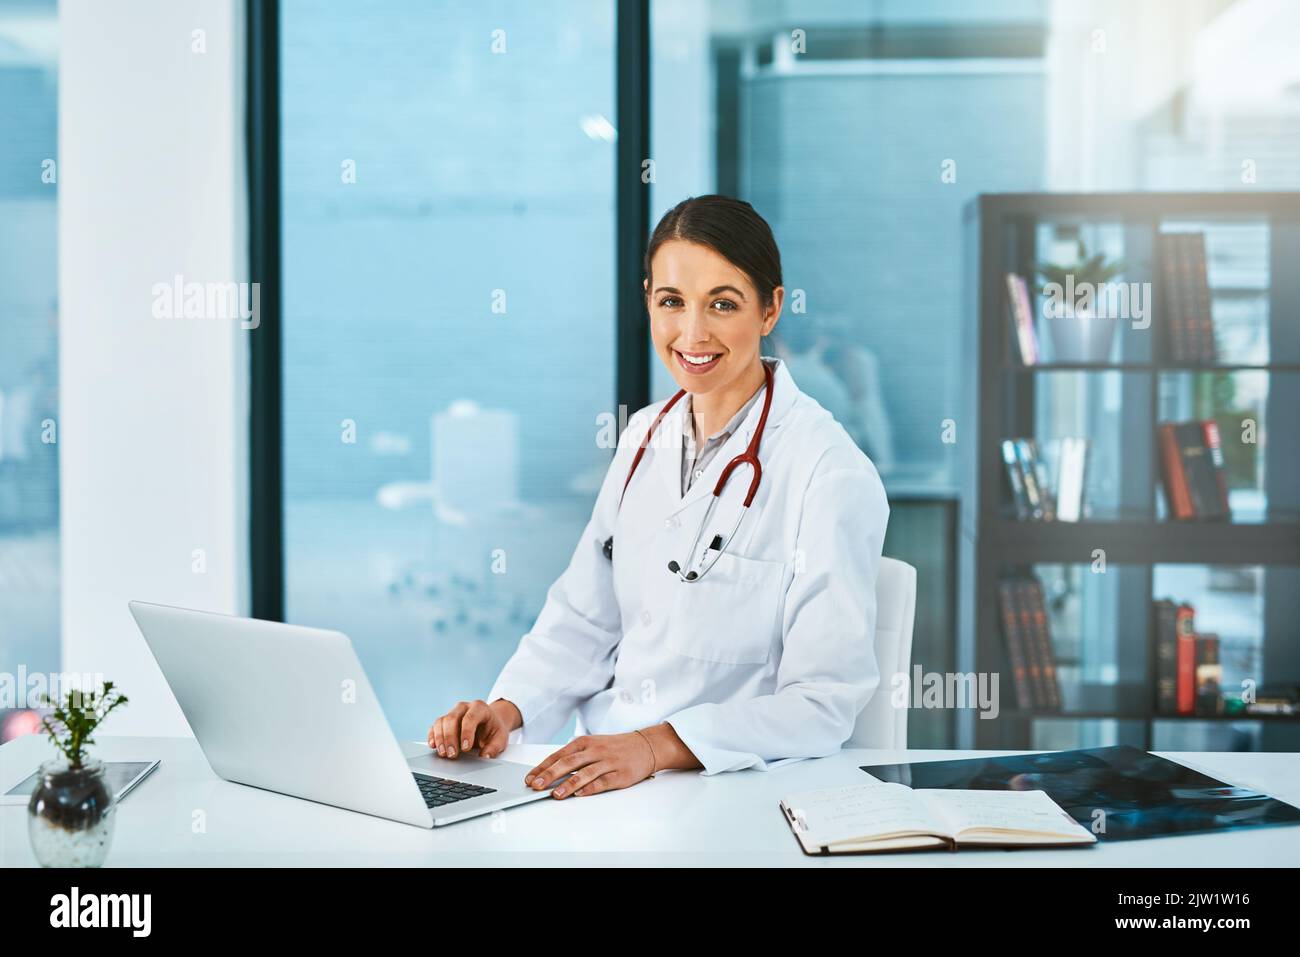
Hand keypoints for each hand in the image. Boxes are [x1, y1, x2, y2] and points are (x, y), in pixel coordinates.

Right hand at [428, 698, 518, 758]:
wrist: (490, 722)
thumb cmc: (494, 729)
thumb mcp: (500, 738)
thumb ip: (494, 747)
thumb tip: (485, 756)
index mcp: (480, 708)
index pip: (470, 718)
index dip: (466, 733)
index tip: (466, 748)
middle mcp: (464, 707)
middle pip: (452, 719)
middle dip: (450, 738)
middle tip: (452, 754)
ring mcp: (453, 712)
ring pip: (441, 721)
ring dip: (440, 738)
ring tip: (443, 754)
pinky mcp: (444, 720)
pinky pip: (435, 726)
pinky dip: (432, 736)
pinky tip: (433, 746)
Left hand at [523, 732, 656, 798]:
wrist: (645, 746)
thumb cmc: (615, 747)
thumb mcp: (593, 745)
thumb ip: (574, 757)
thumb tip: (550, 772)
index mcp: (584, 742)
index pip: (559, 756)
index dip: (543, 768)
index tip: (530, 778)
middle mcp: (595, 751)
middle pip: (568, 763)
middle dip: (549, 775)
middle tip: (536, 786)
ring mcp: (607, 762)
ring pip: (584, 773)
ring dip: (568, 784)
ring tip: (555, 794)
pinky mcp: (620, 775)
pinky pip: (602, 782)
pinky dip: (590, 789)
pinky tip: (579, 795)